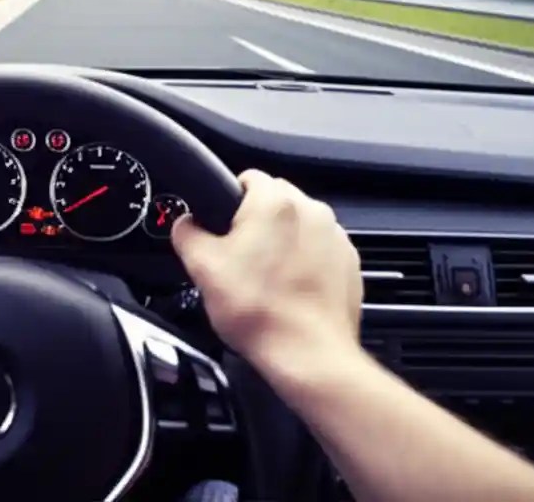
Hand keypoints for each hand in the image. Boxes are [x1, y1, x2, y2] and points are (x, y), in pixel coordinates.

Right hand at [171, 170, 363, 395]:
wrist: (307, 355)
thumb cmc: (260, 312)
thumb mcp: (202, 269)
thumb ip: (186, 233)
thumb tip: (184, 223)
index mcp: (274, 202)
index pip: (246, 178)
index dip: (227, 202)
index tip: (221, 229)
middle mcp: (311, 211)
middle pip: (275, 201)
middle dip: (256, 222)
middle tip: (238, 258)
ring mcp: (335, 237)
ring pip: (299, 226)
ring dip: (283, 242)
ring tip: (265, 279)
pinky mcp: (349, 262)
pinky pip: (320, 250)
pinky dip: (305, 263)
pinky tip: (289, 290)